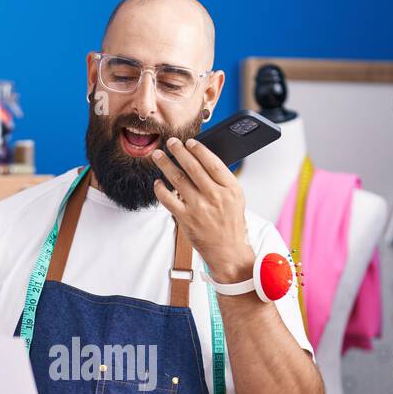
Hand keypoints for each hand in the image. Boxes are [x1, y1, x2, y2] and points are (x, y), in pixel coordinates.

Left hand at [151, 137, 254, 283]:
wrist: (228, 251)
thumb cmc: (231, 223)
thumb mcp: (235, 199)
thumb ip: (222, 181)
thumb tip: (201, 160)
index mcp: (230, 188)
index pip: (212, 162)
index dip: (199, 150)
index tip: (190, 142)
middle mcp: (215, 196)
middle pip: (193, 167)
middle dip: (179, 151)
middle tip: (170, 142)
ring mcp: (199, 208)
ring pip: (178, 179)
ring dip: (165, 164)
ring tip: (157, 155)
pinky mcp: (186, 219)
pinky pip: (168, 199)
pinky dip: (160, 189)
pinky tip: (157, 182)